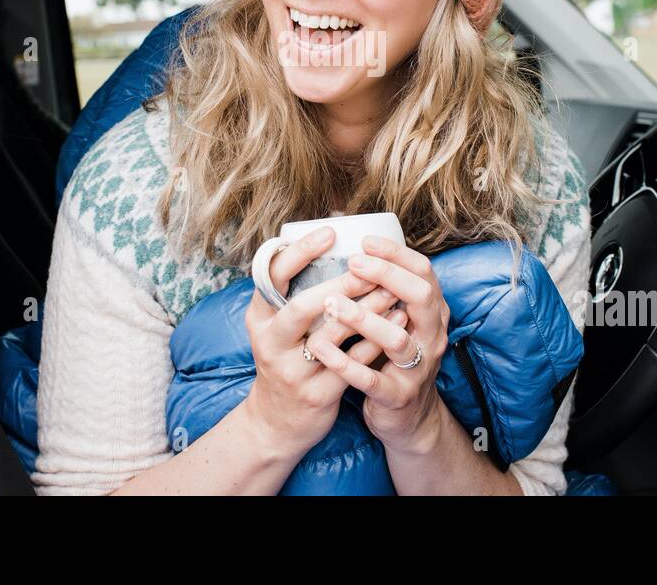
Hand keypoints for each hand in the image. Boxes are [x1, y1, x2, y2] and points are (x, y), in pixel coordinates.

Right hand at [242, 226, 399, 457]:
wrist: (276, 423)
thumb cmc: (285, 359)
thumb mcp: (276, 325)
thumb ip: (293, 291)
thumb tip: (330, 238)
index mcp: (260, 318)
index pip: (272, 275)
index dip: (300, 252)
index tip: (331, 233)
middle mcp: (270, 343)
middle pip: (302, 306)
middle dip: (341, 284)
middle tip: (370, 266)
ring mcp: (292, 372)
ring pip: (332, 335)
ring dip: (366, 309)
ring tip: (392, 289)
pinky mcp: (317, 395)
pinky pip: (352, 363)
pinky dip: (376, 339)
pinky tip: (396, 321)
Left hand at [304, 235, 450, 453]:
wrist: (410, 419)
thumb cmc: (394, 358)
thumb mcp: (399, 321)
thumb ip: (386, 292)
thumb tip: (352, 249)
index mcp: (432, 314)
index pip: (424, 273)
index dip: (397, 254)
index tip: (366, 241)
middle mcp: (432, 337)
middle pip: (420, 297)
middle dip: (386, 276)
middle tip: (352, 263)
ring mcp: (417, 368)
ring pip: (397, 339)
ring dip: (363, 318)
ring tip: (331, 303)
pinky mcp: (397, 396)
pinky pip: (371, 379)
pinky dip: (345, 363)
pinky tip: (320, 348)